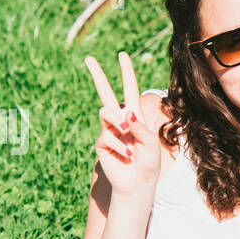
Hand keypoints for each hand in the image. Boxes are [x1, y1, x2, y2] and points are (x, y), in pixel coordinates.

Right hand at [84, 52, 163, 198]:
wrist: (138, 184)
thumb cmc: (148, 164)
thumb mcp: (151, 144)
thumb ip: (141, 128)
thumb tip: (125, 113)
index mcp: (135, 117)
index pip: (130, 90)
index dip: (126, 72)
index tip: (122, 55)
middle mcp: (120, 121)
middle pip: (105, 94)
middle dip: (97, 75)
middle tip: (88, 58)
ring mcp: (109, 131)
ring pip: (105, 112)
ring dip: (118, 121)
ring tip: (128, 135)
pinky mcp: (101, 144)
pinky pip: (106, 136)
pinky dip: (119, 145)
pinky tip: (126, 156)